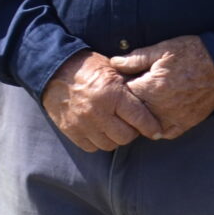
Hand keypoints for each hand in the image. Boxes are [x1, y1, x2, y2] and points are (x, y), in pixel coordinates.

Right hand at [41, 50, 161, 151]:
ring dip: (115, 138)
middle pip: (125, 137)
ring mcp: (83, 124)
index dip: (151, 127)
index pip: (139, 118)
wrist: (56, 70)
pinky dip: (98, 141)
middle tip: (132, 125)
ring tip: (116, 127)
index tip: (157, 131)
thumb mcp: (114, 70)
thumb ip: (130, 87)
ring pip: (109, 144)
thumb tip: (150, 102)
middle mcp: (98, 112)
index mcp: (113, 94)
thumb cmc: (89, 67)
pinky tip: (100, 130)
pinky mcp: (71, 131)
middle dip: (133, 132)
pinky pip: (91, 147)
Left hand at [109, 35, 213, 139]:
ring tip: (144, 105)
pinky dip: (158, 128)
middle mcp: (160, 107)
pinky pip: (165, 133)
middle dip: (129, 105)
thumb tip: (114, 62)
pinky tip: (157, 117)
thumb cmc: (192, 53)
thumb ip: (136, 58)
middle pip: (132, 113)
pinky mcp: (186, 123)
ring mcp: (173, 118)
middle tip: (133, 94)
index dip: (120, 88)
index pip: (123, 95)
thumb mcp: (163, 49)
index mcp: (151, 88)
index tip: (122, 83)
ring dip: (142, 118)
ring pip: (146, 126)